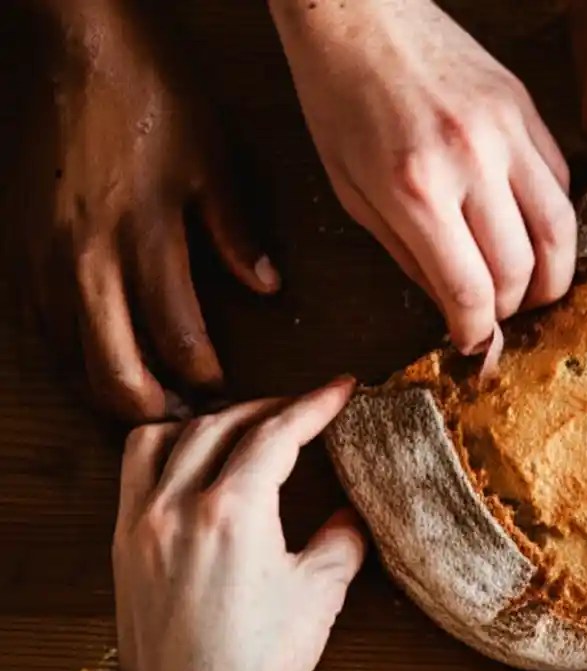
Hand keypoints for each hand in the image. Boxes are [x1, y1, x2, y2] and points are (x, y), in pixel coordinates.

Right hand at [30, 1, 277, 421]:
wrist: (71, 45)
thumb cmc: (152, 95)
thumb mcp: (214, 158)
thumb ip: (239, 232)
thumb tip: (267, 288)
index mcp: (141, 238)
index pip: (178, 342)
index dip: (209, 380)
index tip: (233, 394)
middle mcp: (84, 260)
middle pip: (113, 375)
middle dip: (157, 409)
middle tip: (192, 416)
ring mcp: (44, 259)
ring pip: (68, 362)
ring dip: (111, 390)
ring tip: (155, 400)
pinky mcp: (20, 251)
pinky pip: (42, 330)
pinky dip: (74, 359)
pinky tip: (104, 360)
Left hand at [112, 377, 365, 670]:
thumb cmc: (252, 664)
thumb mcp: (318, 598)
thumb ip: (341, 542)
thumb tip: (350, 515)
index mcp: (234, 514)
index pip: (277, 433)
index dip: (314, 404)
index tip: (340, 389)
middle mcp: (181, 506)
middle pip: (227, 421)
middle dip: (273, 406)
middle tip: (307, 408)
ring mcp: (145, 520)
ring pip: (175, 432)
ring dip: (218, 417)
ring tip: (250, 424)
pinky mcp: (125, 540)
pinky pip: (137, 463)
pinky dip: (168, 442)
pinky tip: (193, 453)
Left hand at [270, 0, 575, 353]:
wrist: (359, 14)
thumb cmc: (340, 100)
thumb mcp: (352, 192)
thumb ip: (409, 257)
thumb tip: (453, 309)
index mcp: (415, 187)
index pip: (471, 289)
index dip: (475, 332)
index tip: (471, 345)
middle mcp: (470, 160)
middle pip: (522, 269)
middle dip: (510, 310)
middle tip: (494, 319)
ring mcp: (508, 131)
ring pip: (560, 230)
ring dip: (550, 275)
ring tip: (528, 290)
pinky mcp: (527, 109)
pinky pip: (559, 183)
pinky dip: (551, 222)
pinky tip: (528, 233)